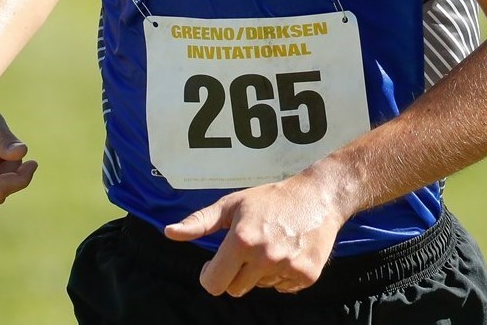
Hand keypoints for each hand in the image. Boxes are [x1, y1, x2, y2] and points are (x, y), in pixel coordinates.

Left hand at [164, 172, 346, 296]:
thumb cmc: (269, 199)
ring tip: (272, 244)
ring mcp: (287, 268)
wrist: (317, 196)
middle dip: (236, 273)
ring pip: (259, 288)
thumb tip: (169, 232)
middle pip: (235, 289)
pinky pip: (282, 288)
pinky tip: (288, 250)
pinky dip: (281, 275)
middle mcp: (264, 256)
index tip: (215, 263)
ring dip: (260, 272)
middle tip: (248, 248)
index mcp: (242, 239)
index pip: (213, 283)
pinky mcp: (306, 276)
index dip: (210, 274)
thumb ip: (199, 222)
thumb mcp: (232, 205)